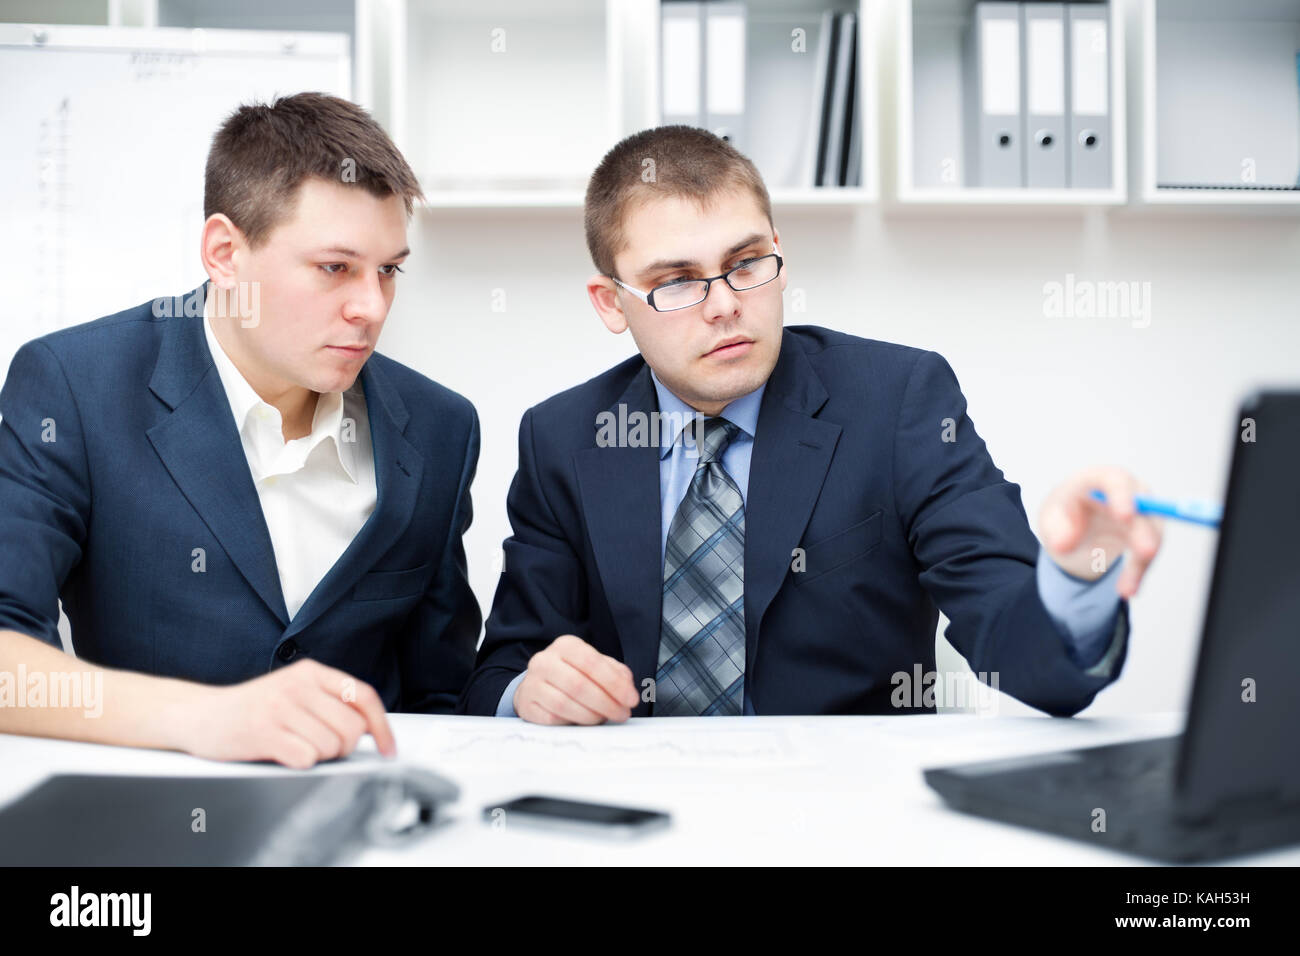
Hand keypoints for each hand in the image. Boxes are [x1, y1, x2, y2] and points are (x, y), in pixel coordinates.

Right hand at [181, 659, 396, 768]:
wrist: (200, 715)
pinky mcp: (263, 732)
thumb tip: (371, 728)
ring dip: (318, 756)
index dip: (382, 726)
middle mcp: (298, 685)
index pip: (363, 696)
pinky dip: (299, 763)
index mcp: (311, 672)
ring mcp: (280, 707)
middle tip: (320, 746)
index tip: (389, 748)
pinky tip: (282, 753)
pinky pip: (306, 758)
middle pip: (352, 728)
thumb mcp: (295, 691)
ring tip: (294, 745)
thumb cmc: (253, 709)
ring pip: (331, 746)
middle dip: (343, 747)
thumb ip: (329, 701)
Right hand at [514, 634, 639, 724]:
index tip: (631, 700)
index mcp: (566, 645)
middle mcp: (545, 660)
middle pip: (578, 685)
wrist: (538, 685)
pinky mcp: (526, 704)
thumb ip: (616, 674)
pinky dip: (572, 723)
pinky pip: (552, 718)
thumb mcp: (596, 667)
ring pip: (564, 704)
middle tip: (621, 714)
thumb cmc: (573, 674)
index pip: (592, 662)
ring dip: (590, 716)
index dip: (614, 683)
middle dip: (606, 703)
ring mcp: (532, 683)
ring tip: (603, 718)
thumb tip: (628, 690)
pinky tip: (583, 722)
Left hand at [1039, 465, 1163, 598]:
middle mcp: (1127, 492)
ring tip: (1126, 589)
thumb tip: (1063, 545)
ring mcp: (1141, 513)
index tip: (1125, 516)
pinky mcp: (1145, 535)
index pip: (1116, 481)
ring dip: (1141, 563)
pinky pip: (1146, 554)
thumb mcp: (1050, 519)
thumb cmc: (1062, 514)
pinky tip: (1128, 589)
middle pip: (1143, 508)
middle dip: (1146, 531)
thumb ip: (1056, 529)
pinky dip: (1138, 573)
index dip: (1123, 497)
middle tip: (1146, 553)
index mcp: (1098, 479)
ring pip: (1151, 535)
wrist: (1072, 525)